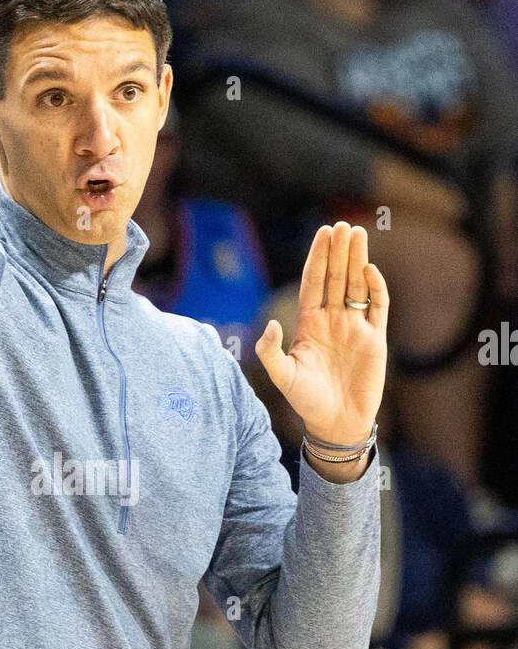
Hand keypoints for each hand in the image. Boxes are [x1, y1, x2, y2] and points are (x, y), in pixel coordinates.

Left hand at [255, 222, 387, 445]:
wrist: (336, 423)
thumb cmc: (306, 401)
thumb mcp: (283, 377)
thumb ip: (272, 352)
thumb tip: (271, 326)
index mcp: (309, 324)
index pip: (314, 283)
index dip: (317, 258)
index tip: (322, 233)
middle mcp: (332, 320)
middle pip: (336, 277)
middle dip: (338, 251)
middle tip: (342, 225)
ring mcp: (355, 327)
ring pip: (356, 286)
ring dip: (357, 260)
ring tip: (358, 234)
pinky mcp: (375, 339)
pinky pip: (377, 307)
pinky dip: (375, 288)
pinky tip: (370, 270)